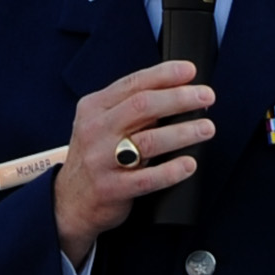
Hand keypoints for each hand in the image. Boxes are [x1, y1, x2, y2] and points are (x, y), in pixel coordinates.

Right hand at [50, 60, 215, 265]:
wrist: (69, 202)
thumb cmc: (95, 158)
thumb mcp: (100, 125)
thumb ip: (129, 108)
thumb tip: (177, 92)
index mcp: (94, 108)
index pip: (133, 84)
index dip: (164, 75)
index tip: (190, 71)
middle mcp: (95, 131)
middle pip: (143, 106)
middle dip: (179, 98)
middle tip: (206, 96)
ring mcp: (101, 161)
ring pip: (149, 141)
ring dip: (183, 132)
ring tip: (206, 128)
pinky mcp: (111, 189)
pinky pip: (147, 179)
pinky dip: (172, 171)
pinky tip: (189, 164)